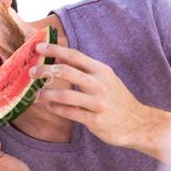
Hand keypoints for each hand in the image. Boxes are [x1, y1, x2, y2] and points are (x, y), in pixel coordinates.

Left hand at [31, 41, 156, 150]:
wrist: (138, 123)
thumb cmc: (117, 99)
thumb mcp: (107, 79)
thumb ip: (87, 70)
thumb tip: (60, 60)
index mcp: (101, 70)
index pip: (74, 55)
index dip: (54, 49)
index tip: (38, 47)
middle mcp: (100, 84)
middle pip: (66, 71)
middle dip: (45, 70)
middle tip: (32, 72)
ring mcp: (97, 103)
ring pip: (64, 95)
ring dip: (46, 93)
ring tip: (36, 94)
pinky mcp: (95, 120)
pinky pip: (69, 113)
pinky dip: (56, 109)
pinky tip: (48, 106)